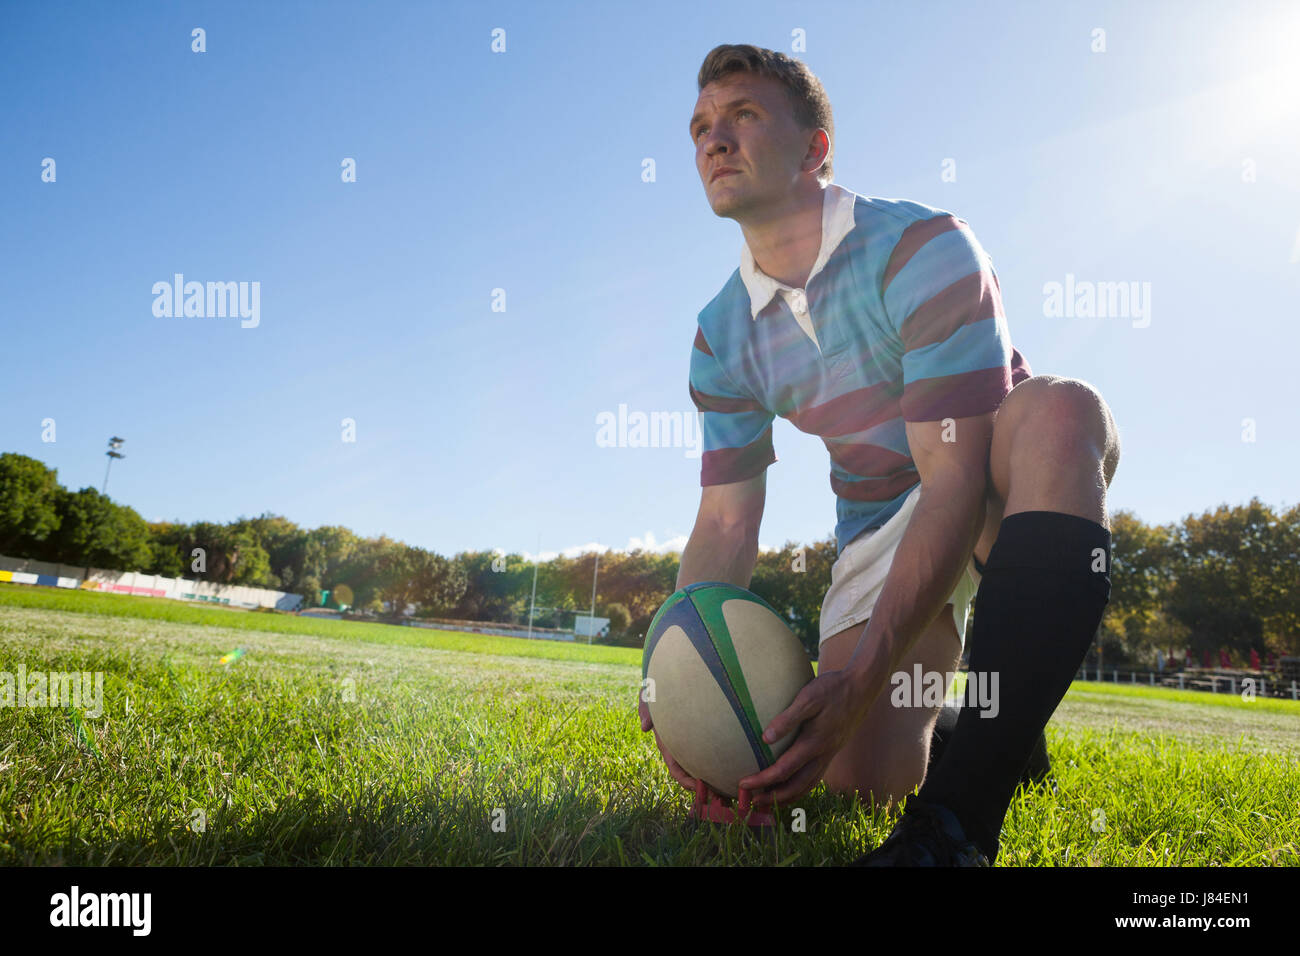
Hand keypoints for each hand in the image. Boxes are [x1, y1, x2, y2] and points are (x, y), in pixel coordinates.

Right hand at [638, 691, 730, 803]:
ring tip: (735, 796)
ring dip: (718, 785)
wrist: (674, 684)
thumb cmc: (660, 692)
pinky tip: (740, 775)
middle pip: (694, 775)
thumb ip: (646, 709)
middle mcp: (682, 749)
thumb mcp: (649, 696)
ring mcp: (695, 746)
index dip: (685, 781)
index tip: (698, 788)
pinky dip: (726, 769)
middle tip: (722, 799)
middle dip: (706, 790)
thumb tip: (645, 727)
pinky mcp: (708, 740)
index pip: (676, 769)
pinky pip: (716, 758)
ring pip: (707, 770)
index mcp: (668, 745)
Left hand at [737, 667, 873, 805]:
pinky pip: (815, 777)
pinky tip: (791, 784)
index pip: (784, 770)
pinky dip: (800, 787)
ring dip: (787, 796)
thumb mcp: (809, 697)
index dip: (762, 780)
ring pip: (807, 785)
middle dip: (773, 797)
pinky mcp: (832, 751)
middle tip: (753, 801)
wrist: (862, 688)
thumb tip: (765, 738)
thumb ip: (788, 718)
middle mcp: (823, 754)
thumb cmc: (833, 689)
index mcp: (814, 743)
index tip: (743, 784)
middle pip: (796, 786)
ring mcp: (829, 754)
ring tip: (769, 800)